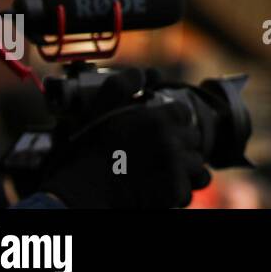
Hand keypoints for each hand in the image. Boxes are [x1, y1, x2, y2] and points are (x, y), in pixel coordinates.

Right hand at [37, 67, 210, 208]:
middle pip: (193, 139)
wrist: (75, 198)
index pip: (183, 114)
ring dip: (182, 171)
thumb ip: (122, 86)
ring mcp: (173, 169)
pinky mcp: (172, 195)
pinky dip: (176, 194)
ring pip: (195, 165)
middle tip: (155, 156)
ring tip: (159, 174)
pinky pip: (187, 192)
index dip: (172, 122)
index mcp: (156, 119)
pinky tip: (158, 192)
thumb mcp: (98, 113)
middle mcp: (169, 142)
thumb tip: (144, 73)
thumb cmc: (84, 156)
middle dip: (179, 146)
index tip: (158, 132)